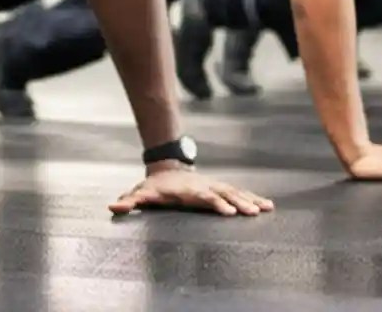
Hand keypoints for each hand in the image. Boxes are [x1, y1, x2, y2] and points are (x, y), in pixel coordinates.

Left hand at [110, 168, 273, 216]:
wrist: (168, 168)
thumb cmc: (154, 187)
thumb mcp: (140, 193)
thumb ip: (129, 201)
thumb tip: (113, 207)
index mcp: (189, 191)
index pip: (205, 197)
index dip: (216, 203)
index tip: (229, 212)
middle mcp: (205, 187)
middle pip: (225, 194)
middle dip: (239, 203)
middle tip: (253, 213)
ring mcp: (215, 186)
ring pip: (236, 192)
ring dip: (251, 200)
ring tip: (267, 208)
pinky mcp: (221, 189)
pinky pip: (240, 193)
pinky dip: (254, 198)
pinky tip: (268, 206)